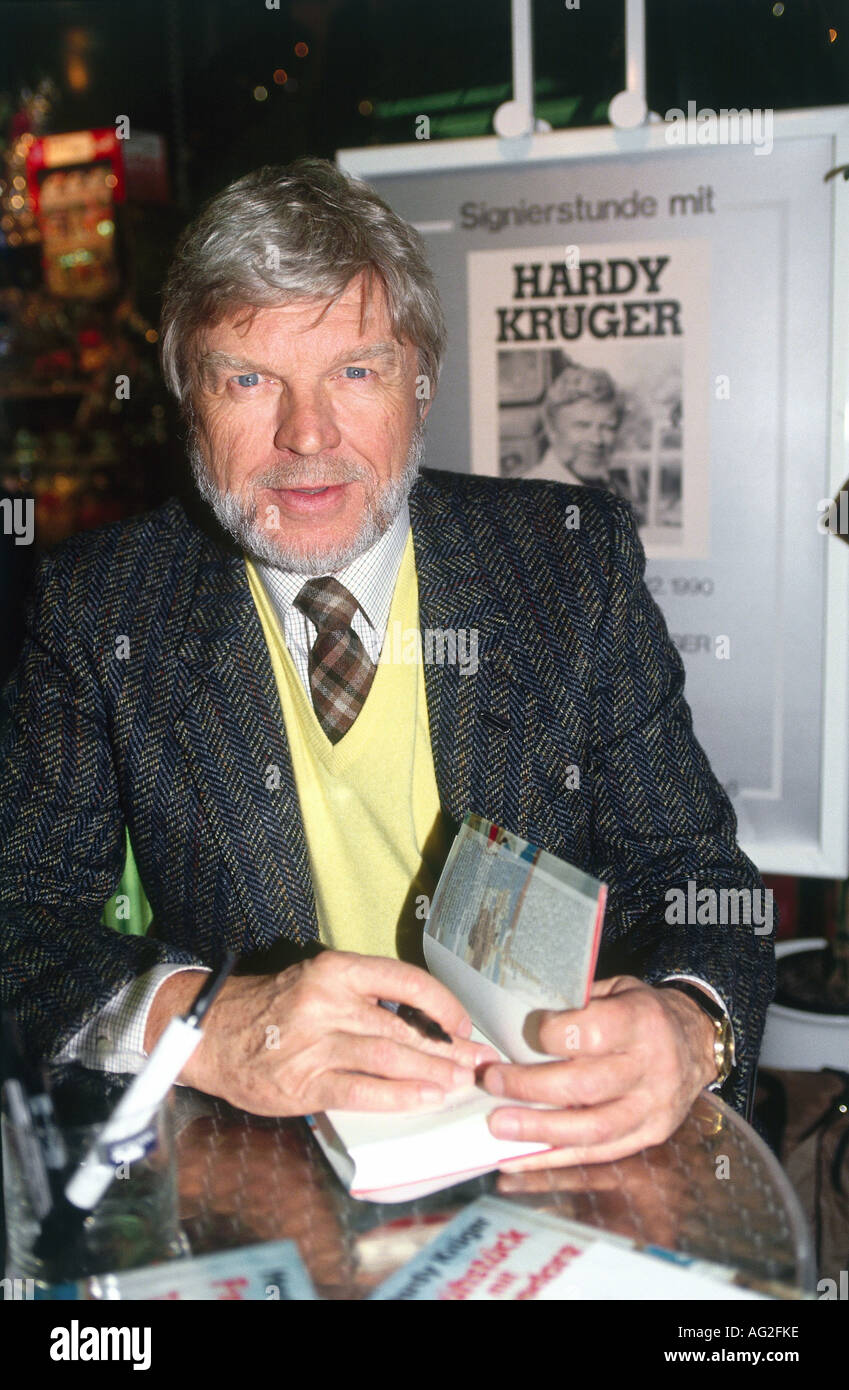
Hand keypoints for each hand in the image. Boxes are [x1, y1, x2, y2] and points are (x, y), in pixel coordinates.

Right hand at [179, 949, 497, 1116]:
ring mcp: (315, 1043)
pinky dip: (398, 1096)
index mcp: (335, 970)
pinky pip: (361, 1091)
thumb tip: (423, 1022)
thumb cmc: (273, 1008)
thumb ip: (364, 997)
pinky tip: (424, 1099)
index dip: (443, 1005)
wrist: (212, 1034)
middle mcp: (328, 1002)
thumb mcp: (317, 982)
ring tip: (460, 1082)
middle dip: (448, 1048)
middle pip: (403, 1026)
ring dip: (431, 1072)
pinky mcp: (304, 1082)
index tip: (463, 1025)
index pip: (405, 981)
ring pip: (388, 1056)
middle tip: (478, 1062)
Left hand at [482, 975, 717, 1168]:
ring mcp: (653, 1108)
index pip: (593, 1032)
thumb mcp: (617, 990)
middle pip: (586, 1085)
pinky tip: (520, 1157)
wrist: (697, 1043)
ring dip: (539, 1130)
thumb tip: (516, 1022)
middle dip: (532, 1086)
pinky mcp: (649, 1136)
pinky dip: (556, 1157)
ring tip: (499, 1125)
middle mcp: (651, 1067)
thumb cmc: (643, 1012)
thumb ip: (576, 1005)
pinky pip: (599, 1153)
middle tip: (491, 1082)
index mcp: (642, 1021)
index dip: (552, 1034)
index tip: (525, 1032)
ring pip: (592, 1128)